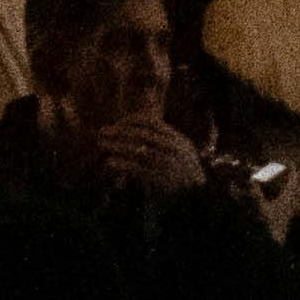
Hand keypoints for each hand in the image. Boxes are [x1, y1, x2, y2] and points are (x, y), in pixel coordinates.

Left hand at [66, 111, 208, 195]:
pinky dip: (123, 164)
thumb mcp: (179, 148)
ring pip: (138, 150)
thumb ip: (161, 133)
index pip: (151, 122)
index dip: (132, 121)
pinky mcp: (160, 179)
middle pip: (142, 135)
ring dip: (118, 146)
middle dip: (119, 132)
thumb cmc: (184, 171)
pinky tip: (110, 162)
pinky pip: (138, 169)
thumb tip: (146, 104)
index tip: (117, 123)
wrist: (197, 196)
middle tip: (102, 132)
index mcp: (176, 138)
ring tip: (102, 144)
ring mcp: (167, 163)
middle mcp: (172, 148)